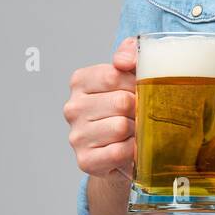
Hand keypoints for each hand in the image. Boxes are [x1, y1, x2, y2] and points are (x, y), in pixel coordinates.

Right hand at [63, 36, 137, 180]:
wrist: (122, 152)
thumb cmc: (127, 110)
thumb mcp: (129, 76)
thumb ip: (129, 55)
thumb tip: (125, 60)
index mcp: (80, 81)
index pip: (113, 75)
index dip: (136, 84)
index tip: (139, 92)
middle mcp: (73, 108)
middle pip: (121, 102)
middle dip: (139, 110)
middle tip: (141, 116)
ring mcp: (76, 135)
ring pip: (121, 127)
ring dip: (137, 131)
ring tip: (135, 133)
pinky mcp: (85, 160)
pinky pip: (119, 151)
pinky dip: (132, 151)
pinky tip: (131, 149)